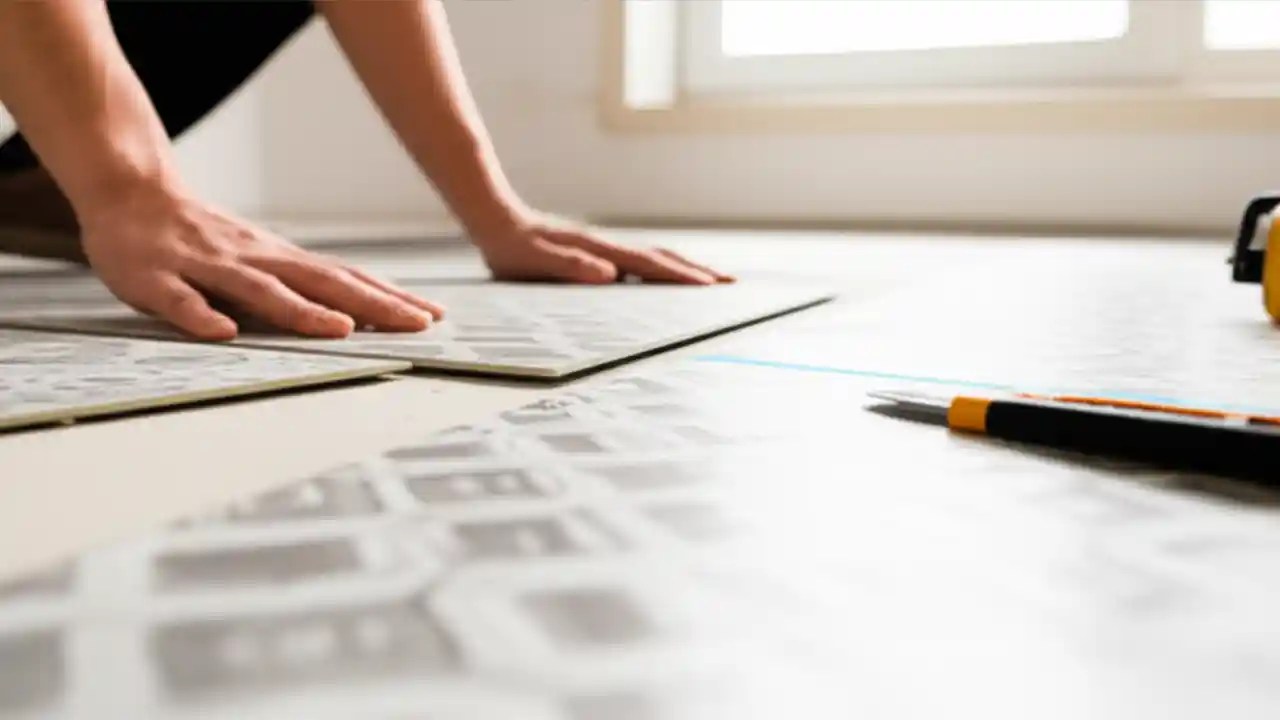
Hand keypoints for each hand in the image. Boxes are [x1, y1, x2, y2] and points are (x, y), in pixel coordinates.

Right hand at [78, 186, 443, 340]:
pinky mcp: (159, 277)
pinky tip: (222, 333)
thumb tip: (358, 313)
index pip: (346, 279)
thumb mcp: (260, 260)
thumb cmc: (202, 238)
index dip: (389, 298)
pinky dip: (201, 316)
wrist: (131, 194)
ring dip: (301, 311)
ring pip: (260, 290)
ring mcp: (208, 266)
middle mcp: (255, 259)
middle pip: (321, 282)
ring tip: (340, 330)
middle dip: (371, 304)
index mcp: (281, 259)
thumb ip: (300, 286)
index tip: (432, 317)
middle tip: (416, 325)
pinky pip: (180, 299)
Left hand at [470, 211, 734, 285]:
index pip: (650, 265)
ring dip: (684, 268)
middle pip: (662, 257)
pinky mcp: (596, 252)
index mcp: (600, 251)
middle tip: (730, 284)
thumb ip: (572, 267)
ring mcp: (604, 247)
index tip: (711, 286)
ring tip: (710, 281)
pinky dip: (662, 269)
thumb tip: (610, 274)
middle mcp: (608, 246)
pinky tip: (664, 279)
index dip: (681, 276)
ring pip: (654, 256)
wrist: (495, 217)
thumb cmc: (513, 248)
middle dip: (697, 271)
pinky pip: (638, 262)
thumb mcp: (537, 261)